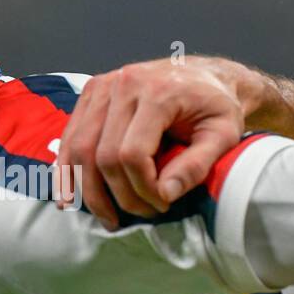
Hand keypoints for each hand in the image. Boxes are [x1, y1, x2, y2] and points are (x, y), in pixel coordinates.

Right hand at [55, 56, 265, 227]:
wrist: (210, 76)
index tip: (162, 204)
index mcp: (159, 92)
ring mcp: (105, 85)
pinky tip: (72, 197)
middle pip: (103, 154)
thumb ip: (197, 165)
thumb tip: (164, 195)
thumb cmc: (219, 106)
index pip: (132, 153)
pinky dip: (69, 169)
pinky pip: (71, 137)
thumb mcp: (224, 135)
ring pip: (79, 148)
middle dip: (119, 194)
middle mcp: (125, 83)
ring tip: (107, 217)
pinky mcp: (93, 91)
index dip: (142, 188)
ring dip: (87, 190)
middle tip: (142, 214)